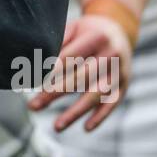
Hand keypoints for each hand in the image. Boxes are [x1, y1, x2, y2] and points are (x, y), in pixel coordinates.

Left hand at [29, 13, 131, 130]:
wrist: (119, 30)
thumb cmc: (87, 31)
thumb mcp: (74, 29)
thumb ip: (57, 44)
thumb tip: (32, 64)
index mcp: (97, 37)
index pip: (70, 57)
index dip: (51, 71)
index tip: (32, 83)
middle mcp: (112, 55)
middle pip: (80, 78)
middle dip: (54, 93)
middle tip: (33, 106)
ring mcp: (120, 72)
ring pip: (96, 95)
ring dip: (75, 112)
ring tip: (57, 126)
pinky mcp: (124, 85)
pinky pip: (112, 103)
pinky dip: (100, 117)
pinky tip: (86, 128)